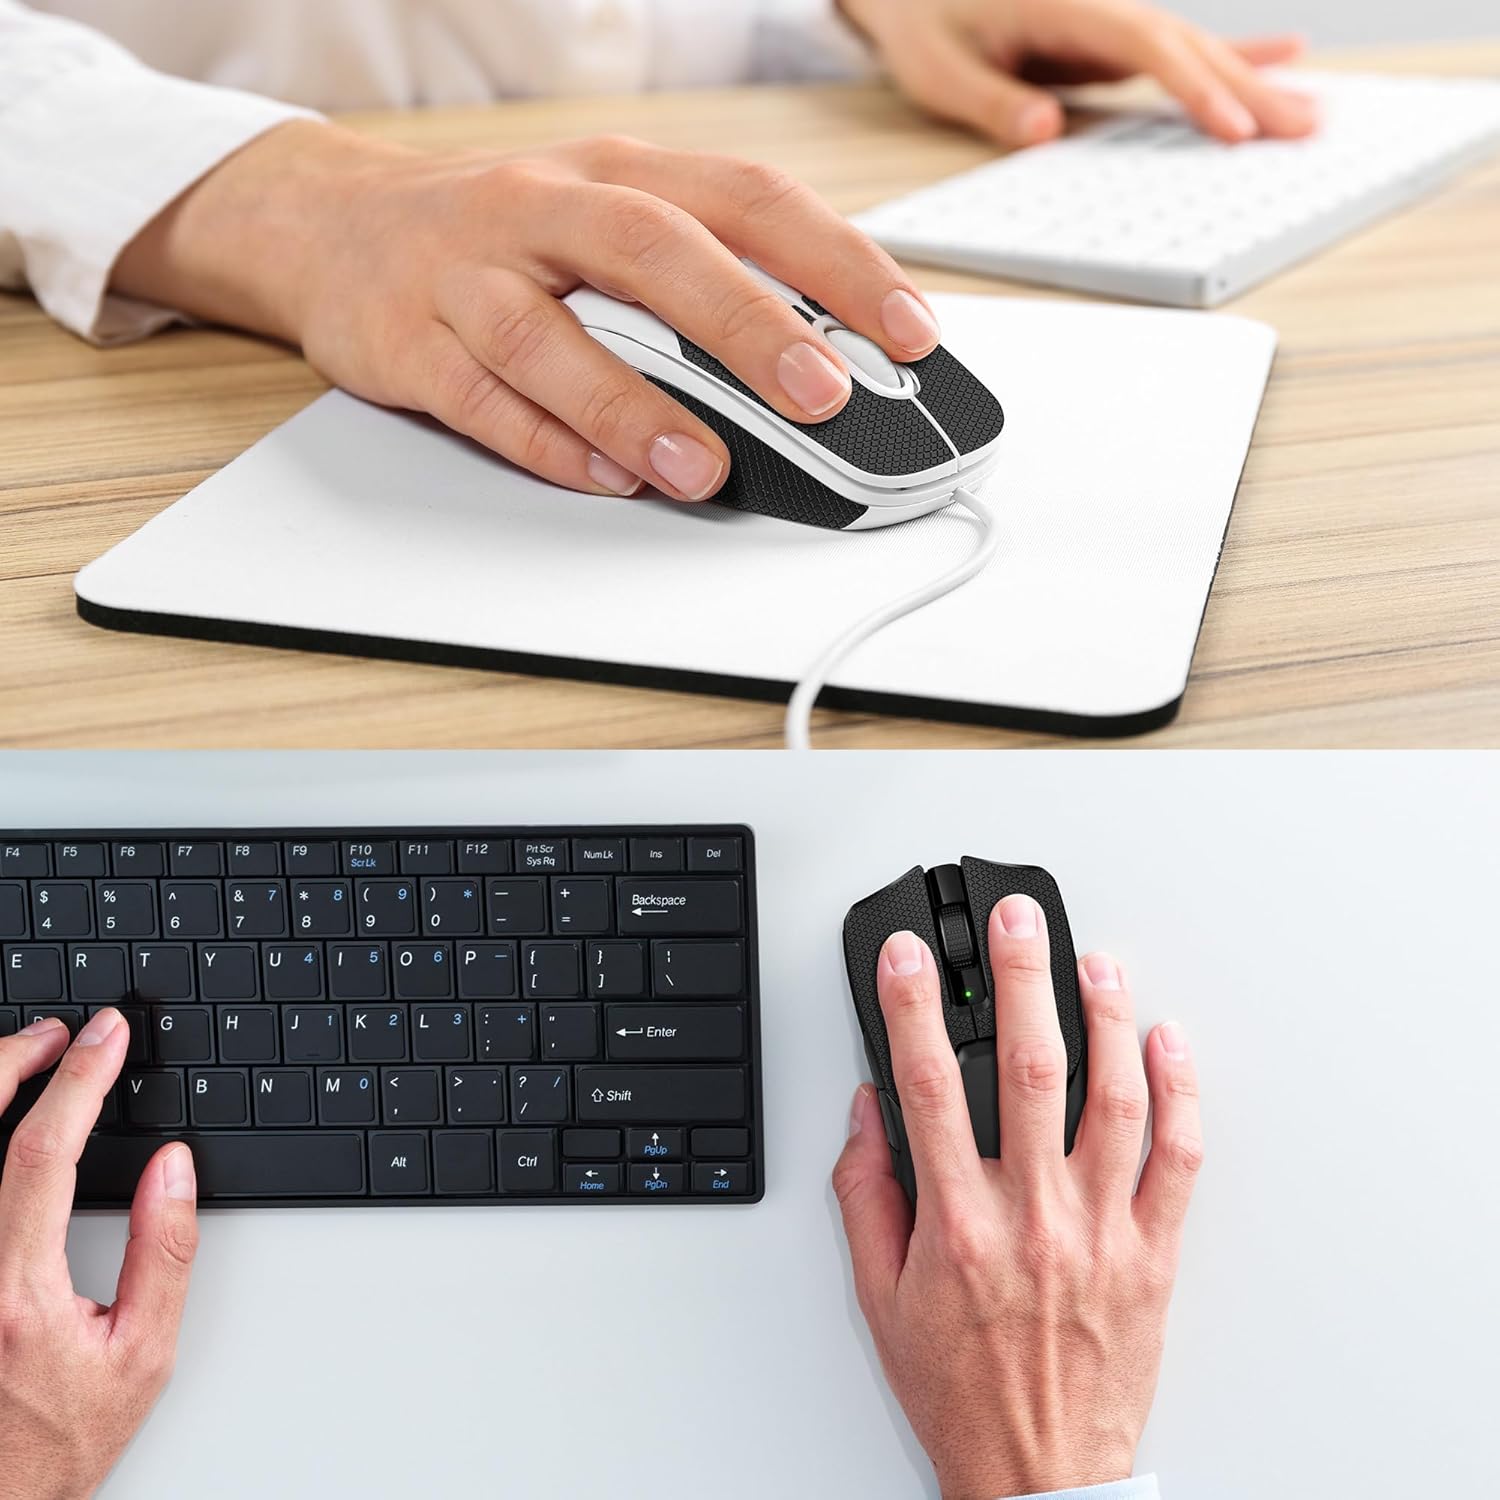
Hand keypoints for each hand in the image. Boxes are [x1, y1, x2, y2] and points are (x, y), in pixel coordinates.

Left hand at [0, 1012, 198, 1499]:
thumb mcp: (142, 1357)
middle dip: (17, 1061)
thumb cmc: (55, 1443)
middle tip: (61, 1035)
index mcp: (14, 1293)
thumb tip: (172, 1167)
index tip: (108, 1036)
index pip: (41, 1152)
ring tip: (25, 1059)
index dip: (80, 1078)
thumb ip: (163, 1252)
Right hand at [111, 122, 941, 502]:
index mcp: (619, 170)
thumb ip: (708, 273)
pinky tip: (605, 479)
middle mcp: (544, 207)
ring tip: (704, 471)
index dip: (839, 262)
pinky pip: (484, 400)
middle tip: (823, 395)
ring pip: (554, 338)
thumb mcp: (609, 220)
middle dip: (748, 324)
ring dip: (635, 408)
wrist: (334, 225)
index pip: (749, 199)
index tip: (911, 332)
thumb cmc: (505, 233)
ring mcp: (470, 272)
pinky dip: (547, 445)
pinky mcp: (411, 341)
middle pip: (656, 251)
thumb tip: (829, 359)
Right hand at [831, 896, 1202, 1497]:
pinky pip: (1178, 1160)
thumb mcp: (878, 1297)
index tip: (907, 956)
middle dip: (1021, 978)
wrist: (1042, 1473)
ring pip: (1113, 1099)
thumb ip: (865, 1194)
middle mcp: (1032, 1215)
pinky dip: (1180, 1095)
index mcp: (957, 1222)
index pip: (929, 1086)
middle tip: (1020, 919)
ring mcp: (1101, 1230)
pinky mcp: (1152, 1252)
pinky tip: (1168, 1045)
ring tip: (1098, 960)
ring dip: (1107, 1018)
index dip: (912, 1008)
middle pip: (1031, 1068)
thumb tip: (868, 1112)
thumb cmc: (960, 1388)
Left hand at [841, 0, 1318, 145]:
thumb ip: (993, 99)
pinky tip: (1287, 56)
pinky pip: (1179, 51)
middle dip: (1249, 88)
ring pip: (1196, 50)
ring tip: (1310, 114)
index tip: (1231, 128)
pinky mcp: (1111, 38)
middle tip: (1303, 128)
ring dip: (1254, 79)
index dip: (1194, 87)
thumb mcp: (941, 70)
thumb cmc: (924, 24)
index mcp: (1066, 6)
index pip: (1145, 46)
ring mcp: (1112, 21)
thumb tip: (1045, 131)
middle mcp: (1102, 6)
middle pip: (1189, 46)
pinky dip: (1232, 54)